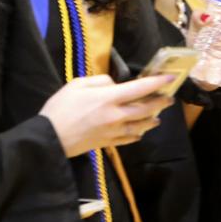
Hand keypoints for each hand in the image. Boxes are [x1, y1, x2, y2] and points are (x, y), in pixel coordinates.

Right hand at [41, 74, 175, 156]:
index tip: (170, 79)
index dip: (157, 83)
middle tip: (169, 98)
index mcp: (108, 98)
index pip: (140, 89)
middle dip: (160, 103)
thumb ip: (99, 81)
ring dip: (152, 120)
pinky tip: (140, 132)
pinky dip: (137, 135)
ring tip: (157, 117)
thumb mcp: (77, 84)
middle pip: (146, 109)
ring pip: (141, 126)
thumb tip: (114, 85)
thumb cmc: (60, 107)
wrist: (50, 137)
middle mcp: (116, 115)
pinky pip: (129, 139)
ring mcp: (113, 131)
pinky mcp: (108, 143)